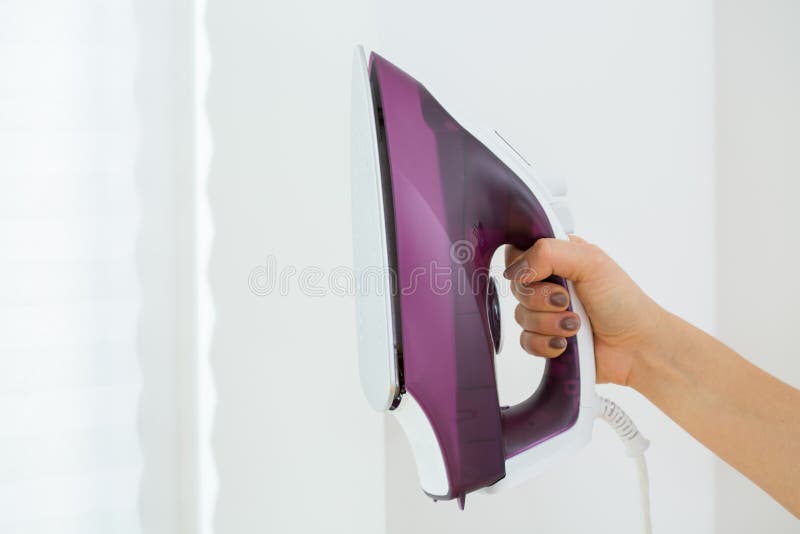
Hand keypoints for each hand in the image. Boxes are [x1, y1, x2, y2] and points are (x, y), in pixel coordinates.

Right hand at [504, 235, 670, 384]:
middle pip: (516, 287)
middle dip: (541, 299)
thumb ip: (547, 254)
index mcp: (557, 258)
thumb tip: (515, 271)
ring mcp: (546, 313)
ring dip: (548, 323)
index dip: (523, 266)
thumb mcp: (590, 262)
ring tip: (576, 325)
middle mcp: (549, 284)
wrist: (637, 347)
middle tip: (567, 301)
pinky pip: (525, 341)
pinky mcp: (546, 339)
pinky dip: (545, 343)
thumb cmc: (622, 301)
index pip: (518, 254)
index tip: (542, 275)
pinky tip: (566, 343)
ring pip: (520, 316)